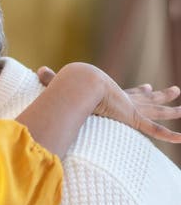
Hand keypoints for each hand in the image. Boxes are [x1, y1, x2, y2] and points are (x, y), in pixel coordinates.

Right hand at [37, 64, 180, 143]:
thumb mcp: (61, 85)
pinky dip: (169, 134)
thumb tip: (38, 69)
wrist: (80, 84)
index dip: (139, 91)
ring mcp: (131, 109)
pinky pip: (155, 130)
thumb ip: (51, 81)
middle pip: (147, 99)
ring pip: (156, 112)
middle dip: (161, 96)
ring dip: (171, 111)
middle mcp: (125, 100)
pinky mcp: (133, 118)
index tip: (148, 86)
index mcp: (112, 95)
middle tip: (174, 91)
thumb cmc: (70, 85)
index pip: (129, 94)